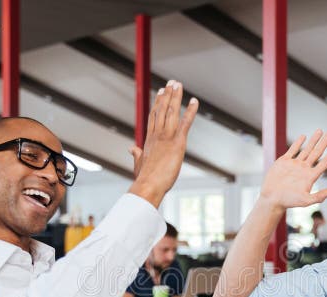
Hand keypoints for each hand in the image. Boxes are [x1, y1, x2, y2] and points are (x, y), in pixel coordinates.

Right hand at [128, 80, 198, 206]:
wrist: (148, 185)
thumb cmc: (143, 179)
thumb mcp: (138, 164)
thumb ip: (136, 154)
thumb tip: (132, 148)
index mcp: (149, 139)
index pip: (154, 116)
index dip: (158, 103)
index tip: (161, 92)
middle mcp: (157, 135)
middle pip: (161, 110)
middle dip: (167, 95)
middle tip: (172, 82)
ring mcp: (166, 137)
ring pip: (171, 112)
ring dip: (176, 97)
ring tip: (179, 84)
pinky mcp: (177, 143)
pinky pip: (185, 123)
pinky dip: (190, 111)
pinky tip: (195, 101)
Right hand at [259, 129, 326, 210]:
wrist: (271, 198)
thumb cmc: (288, 201)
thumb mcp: (305, 201)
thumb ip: (318, 196)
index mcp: (310, 177)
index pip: (324, 162)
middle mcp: (304, 169)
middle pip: (317, 153)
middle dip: (325, 142)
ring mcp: (294, 165)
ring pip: (306, 150)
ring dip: (313, 140)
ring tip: (320, 131)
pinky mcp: (284, 162)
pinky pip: (292, 150)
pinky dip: (298, 143)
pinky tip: (304, 136)